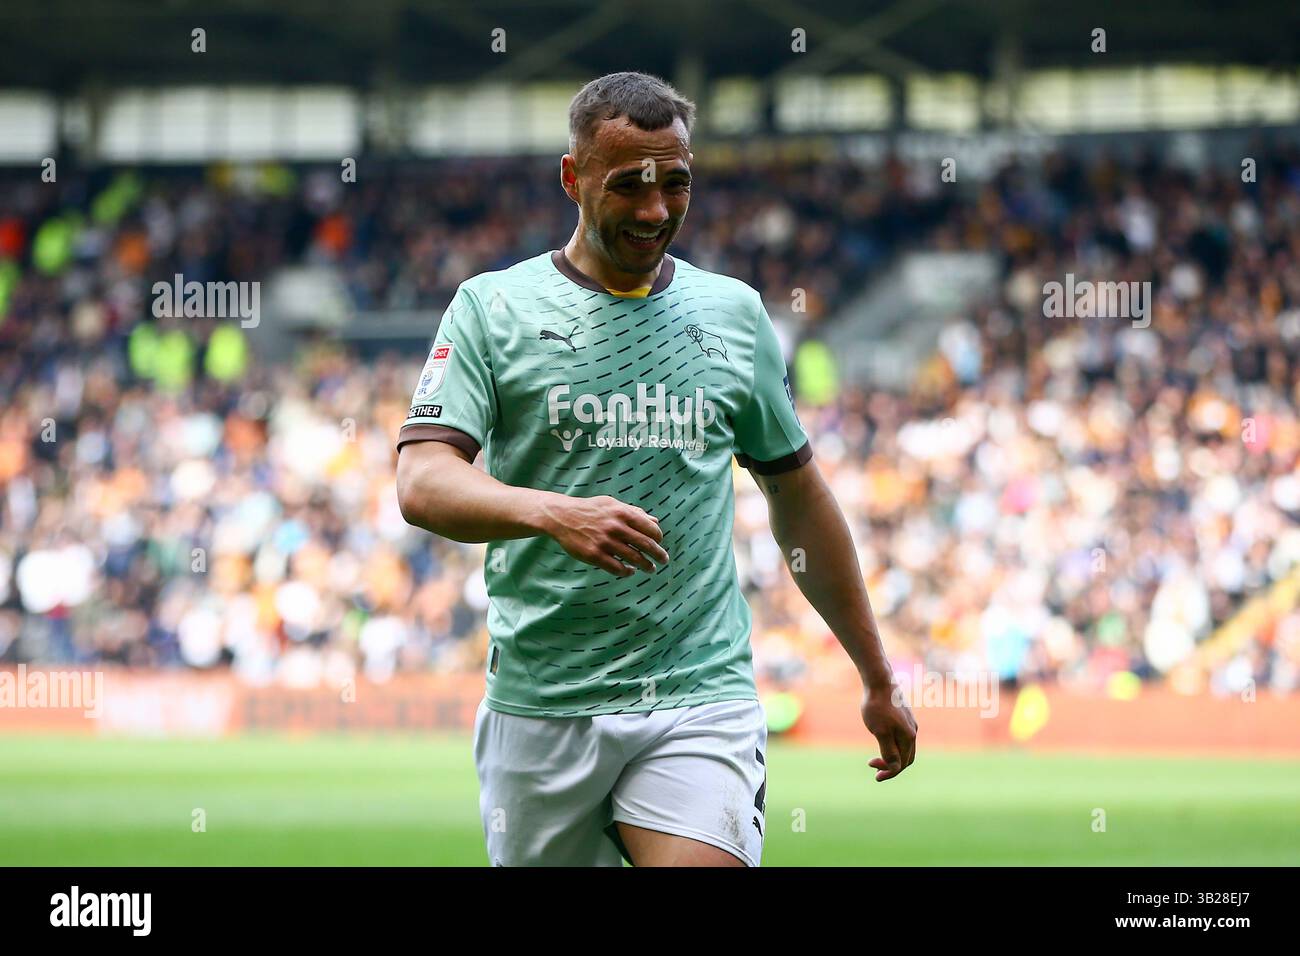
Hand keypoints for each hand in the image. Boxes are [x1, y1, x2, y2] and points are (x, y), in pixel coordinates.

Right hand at [545, 495, 668, 577]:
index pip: (650, 529)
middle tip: (663, 560)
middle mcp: (616, 527)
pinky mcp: (594, 555)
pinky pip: (617, 568)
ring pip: (634, 559)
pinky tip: (630, 571)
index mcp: (622, 513)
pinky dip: (627, 572)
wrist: (562, 517)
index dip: (658, 538)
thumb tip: (655, 521)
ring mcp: (605, 542)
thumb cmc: (590, 510)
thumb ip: (634, 513)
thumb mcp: (612, 505)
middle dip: (658, 555)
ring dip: (646, 566)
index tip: (659, 543)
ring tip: (650, 569)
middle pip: (646, 545)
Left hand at [861, 681, 917, 781]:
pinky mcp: (904, 717)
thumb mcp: (880, 731)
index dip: (889, 771)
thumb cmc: (878, 707)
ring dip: (892, 756)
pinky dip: (893, 746)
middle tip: (874, 768)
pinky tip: (880, 740)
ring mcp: (909, 724)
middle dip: (891, 766)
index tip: (874, 772)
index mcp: (909, 737)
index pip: (902, 763)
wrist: (880, 681)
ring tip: (876, 758)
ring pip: (904, 748)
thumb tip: (895, 767)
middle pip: (906, 758)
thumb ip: (888, 751)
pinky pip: (901, 738)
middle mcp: (913, 731)